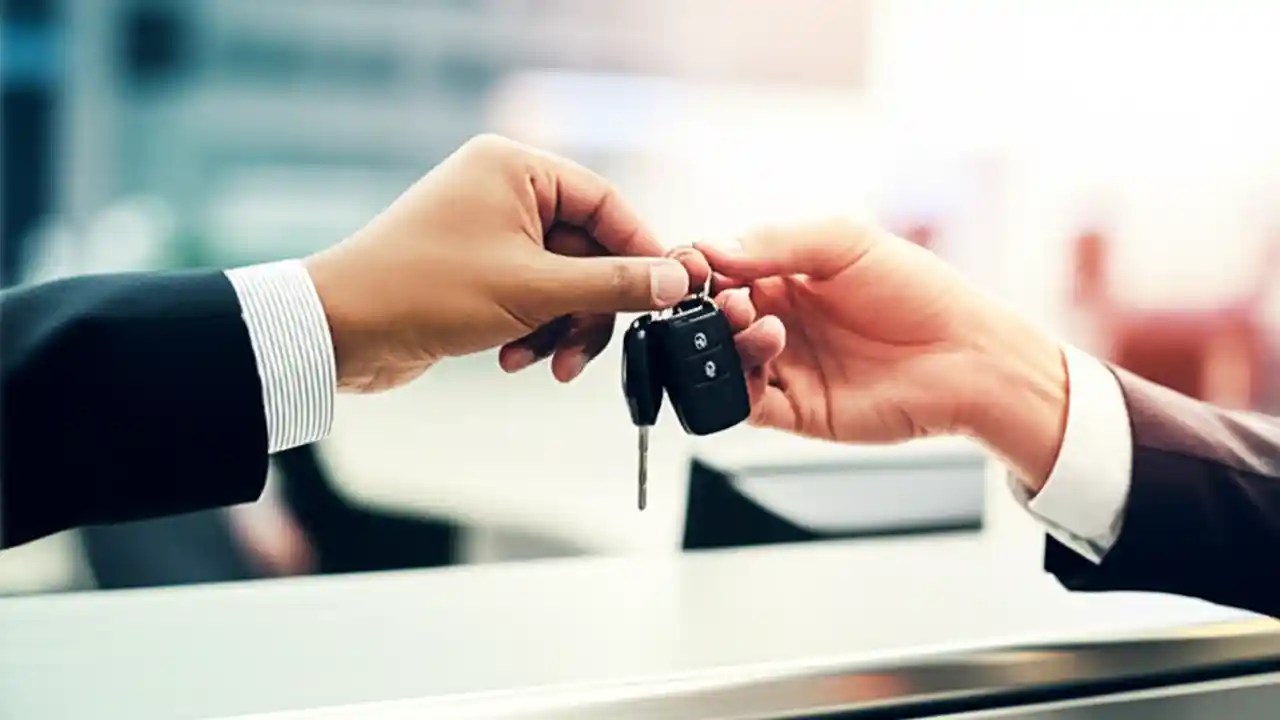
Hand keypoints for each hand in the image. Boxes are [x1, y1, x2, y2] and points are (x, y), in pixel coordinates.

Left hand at [304, 134, 690, 391]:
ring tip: (545, 361)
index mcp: (516, 167)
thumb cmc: (424, 292)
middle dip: (590, 307)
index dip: (640, 250)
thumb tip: (676, 280)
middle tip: (588, 348)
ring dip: (561, 327)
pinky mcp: (477, 269)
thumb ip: (613, 285)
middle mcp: (504, 189)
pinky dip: (533, 329)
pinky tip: (514, 358)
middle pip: (587, 248)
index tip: (668, 292)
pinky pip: (532, 296)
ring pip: (562, 280)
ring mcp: (489, 230)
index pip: (606, 201)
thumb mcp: (534, 290)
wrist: (341, 331)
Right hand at [675, 219, 1068, 487]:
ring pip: (722, 360)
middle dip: (709, 306)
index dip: (704, 267)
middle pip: (713, 316)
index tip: (697, 265)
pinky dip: (734, 387)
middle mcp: (780, 321)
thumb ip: (777, 243)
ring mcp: (785, 367)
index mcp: (788, 276)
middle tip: (729, 299)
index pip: (723, 270)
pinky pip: (744, 404)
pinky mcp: (795, 410)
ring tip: (761, 326)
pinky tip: (762, 359)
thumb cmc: (920, 293)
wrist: (968, 357)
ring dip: (724, 342)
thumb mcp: (846, 243)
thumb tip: (715, 248)